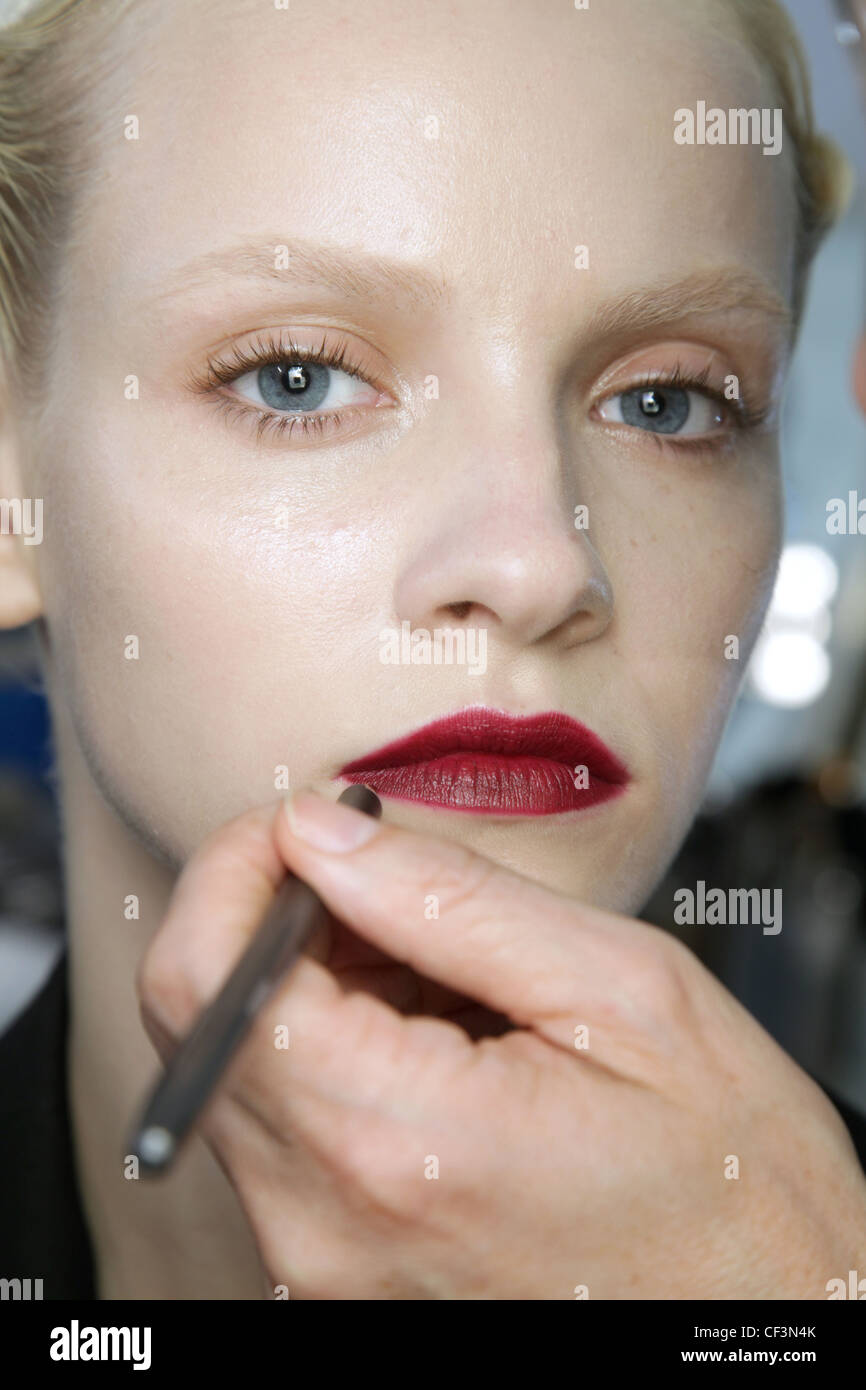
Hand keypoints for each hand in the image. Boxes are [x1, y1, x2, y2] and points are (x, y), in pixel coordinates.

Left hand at [136, 789, 865, 1298]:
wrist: (777, 1315)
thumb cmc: (734, 1179)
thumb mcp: (622, 992)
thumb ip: (450, 899)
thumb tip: (321, 831)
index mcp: (396, 1141)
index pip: (205, 974)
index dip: (236, 865)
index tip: (310, 823)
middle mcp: (326, 1223)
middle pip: (202, 1020)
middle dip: (281, 915)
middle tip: (395, 886)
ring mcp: (322, 1263)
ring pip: (239, 1066)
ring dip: (317, 984)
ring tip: (448, 979)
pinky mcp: (336, 1273)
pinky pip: (283, 1127)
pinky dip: (335, 1051)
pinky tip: (438, 1039)